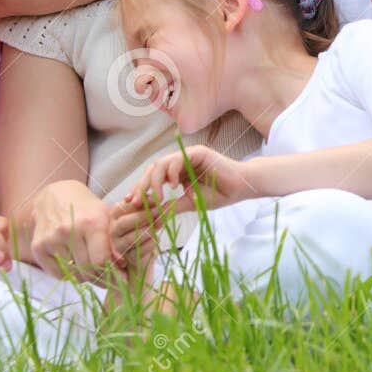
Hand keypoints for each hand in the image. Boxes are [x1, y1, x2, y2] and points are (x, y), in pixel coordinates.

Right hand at [26, 180, 116, 280]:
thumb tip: (121, 269)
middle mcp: (69, 230)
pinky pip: (57, 274)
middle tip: (105, 275)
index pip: (100, 261)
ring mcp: (50, 239)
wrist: (56, 196)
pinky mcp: (38, 247)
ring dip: (84, 275)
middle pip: (87, 270)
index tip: (119, 277)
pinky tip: (73, 263)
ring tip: (89, 265)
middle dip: (100, 277)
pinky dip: (68, 274)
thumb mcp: (106, 220)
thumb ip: (115, 245)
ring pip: (73, 274)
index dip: (112, 273)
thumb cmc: (87, 209)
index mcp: (90, 222)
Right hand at [108, 192, 161, 271]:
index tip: (156, 199)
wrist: (142, 250)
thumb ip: (149, 204)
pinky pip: (139, 251)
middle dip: (143, 216)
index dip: (140, 203)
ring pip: (131, 238)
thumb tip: (162, 199)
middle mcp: (113, 230)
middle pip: (124, 223)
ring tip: (159, 224)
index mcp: (115, 214)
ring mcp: (118, 245)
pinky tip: (157, 238)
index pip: (123, 207)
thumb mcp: (145, 211)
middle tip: (159, 211)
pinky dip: (150, 243)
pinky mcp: (127, 257)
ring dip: (148, 230)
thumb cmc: (143, 226)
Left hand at [124, 145, 256, 212]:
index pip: (153, 179)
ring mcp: (187, 156)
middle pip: (152, 170)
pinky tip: (174, 186)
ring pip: (161, 164)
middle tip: (135, 201)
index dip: (140, 189)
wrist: (241, 188)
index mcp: (176, 173)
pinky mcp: (196, 152)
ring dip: (155, 180)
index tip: (130, 203)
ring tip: (158, 196)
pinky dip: (172, 172)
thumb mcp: (191, 203)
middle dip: (142, 185)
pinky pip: (177, 160)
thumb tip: (153, 219)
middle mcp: (179, 162)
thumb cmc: (219, 195)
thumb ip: (173, 207)